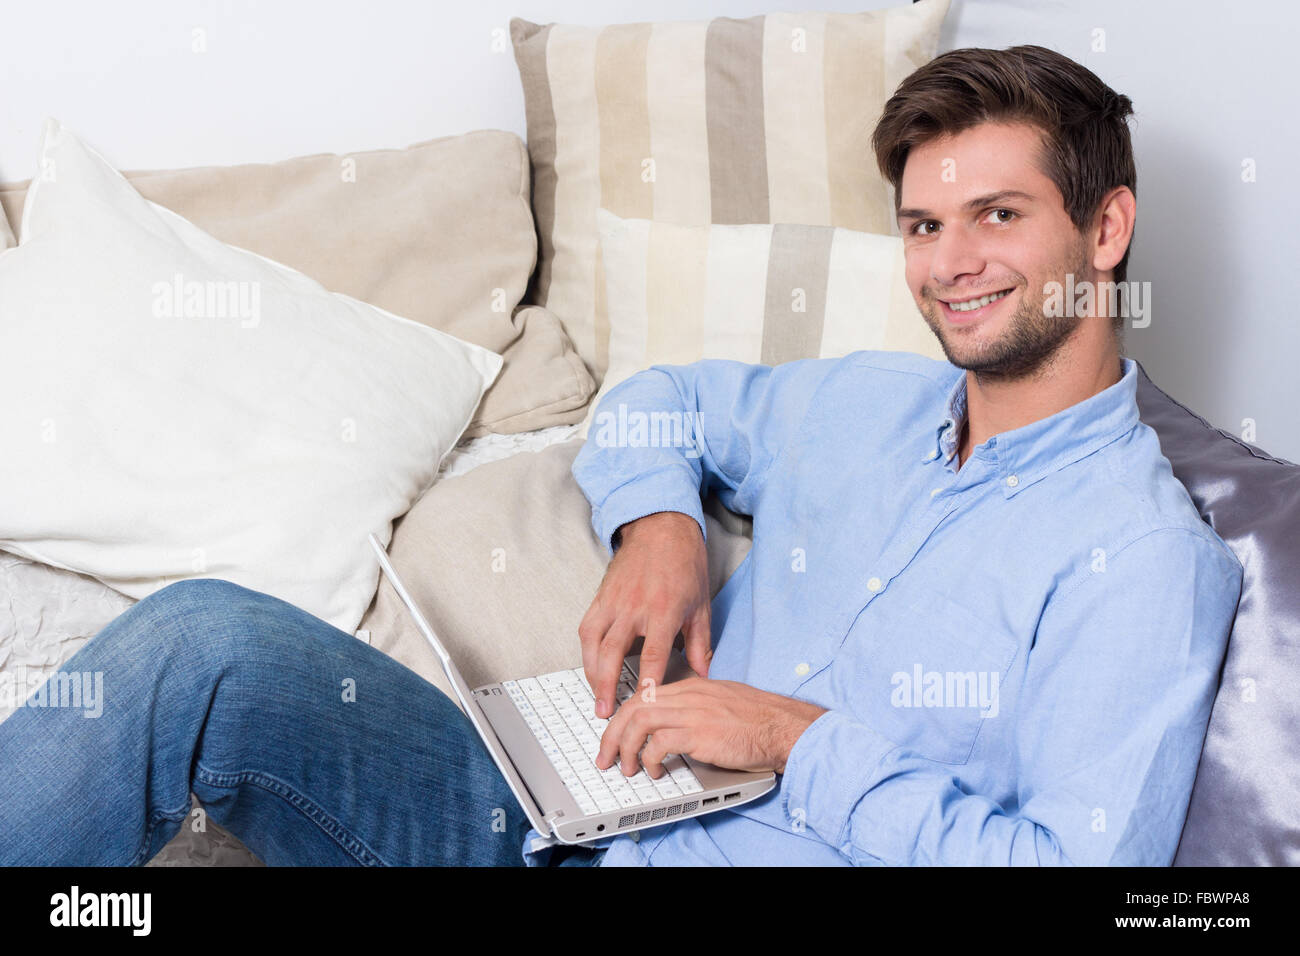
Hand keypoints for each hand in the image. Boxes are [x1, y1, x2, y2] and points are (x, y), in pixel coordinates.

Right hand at [578, 511, 711, 718]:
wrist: (661, 526)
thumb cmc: (685, 563)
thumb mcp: (701, 605)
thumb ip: (701, 643)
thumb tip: (703, 674)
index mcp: (663, 610)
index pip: (653, 654)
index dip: (647, 683)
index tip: (643, 705)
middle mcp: (634, 607)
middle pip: (613, 653)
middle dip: (607, 686)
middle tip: (605, 712)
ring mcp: (613, 601)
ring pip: (594, 643)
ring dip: (592, 673)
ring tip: (597, 697)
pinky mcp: (601, 596)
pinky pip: (587, 628)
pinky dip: (586, 650)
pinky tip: (591, 666)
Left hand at [594, 677, 827, 775]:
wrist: (782, 726)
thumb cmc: (759, 719)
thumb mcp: (721, 702)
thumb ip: (696, 707)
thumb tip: (673, 726)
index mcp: (692, 686)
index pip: (643, 696)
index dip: (622, 718)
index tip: (614, 737)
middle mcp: (688, 694)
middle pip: (633, 707)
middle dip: (612, 734)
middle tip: (606, 757)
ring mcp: (693, 712)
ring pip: (639, 721)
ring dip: (626, 748)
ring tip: (627, 768)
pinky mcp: (700, 733)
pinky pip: (659, 742)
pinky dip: (650, 758)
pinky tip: (655, 770)